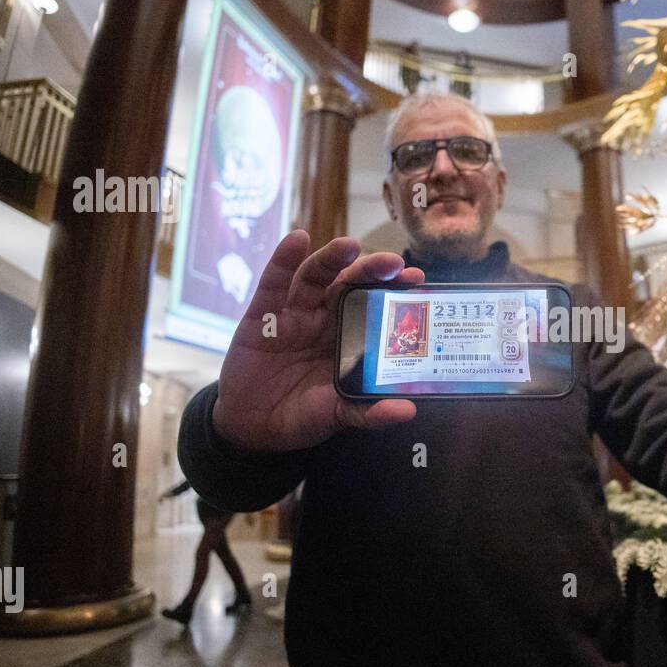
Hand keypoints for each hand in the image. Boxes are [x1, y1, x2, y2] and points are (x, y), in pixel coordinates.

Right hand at [212, 230, 422, 453]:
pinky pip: (273, 282)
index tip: (416, 279)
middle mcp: (325, 319)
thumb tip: (406, 411)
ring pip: (315, 276)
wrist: (251, 426)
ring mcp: (294, 313)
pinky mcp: (261, 314)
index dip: (393, 291)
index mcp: (348, 338)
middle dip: (371, 270)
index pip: (374, 306)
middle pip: (349, 284)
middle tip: (392, 262)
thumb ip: (368, 413)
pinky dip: (284, 259)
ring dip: (331, 258)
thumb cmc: (299, 416)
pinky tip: (297, 240)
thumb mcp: (336, 416)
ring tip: (349, 246)